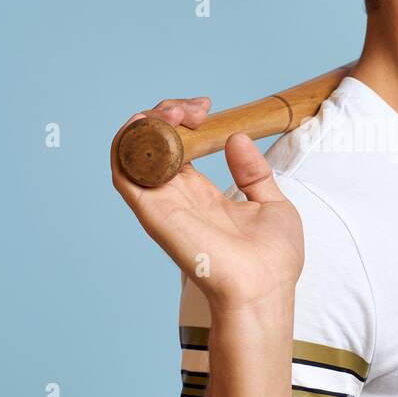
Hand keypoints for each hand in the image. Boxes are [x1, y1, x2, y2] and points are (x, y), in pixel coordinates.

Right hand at [110, 96, 303, 310]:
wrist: (264, 288)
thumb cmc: (273, 260)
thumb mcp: (272, 203)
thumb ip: (253, 173)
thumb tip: (237, 138)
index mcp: (201, 194)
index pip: (178, 148)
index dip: (185, 120)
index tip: (208, 109)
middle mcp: (176, 196)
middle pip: (154, 143)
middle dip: (167, 112)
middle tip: (196, 110)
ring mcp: (162, 203)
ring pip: (134, 151)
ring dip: (147, 121)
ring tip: (174, 111)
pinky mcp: (152, 210)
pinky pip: (124, 172)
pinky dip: (128, 142)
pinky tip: (148, 123)